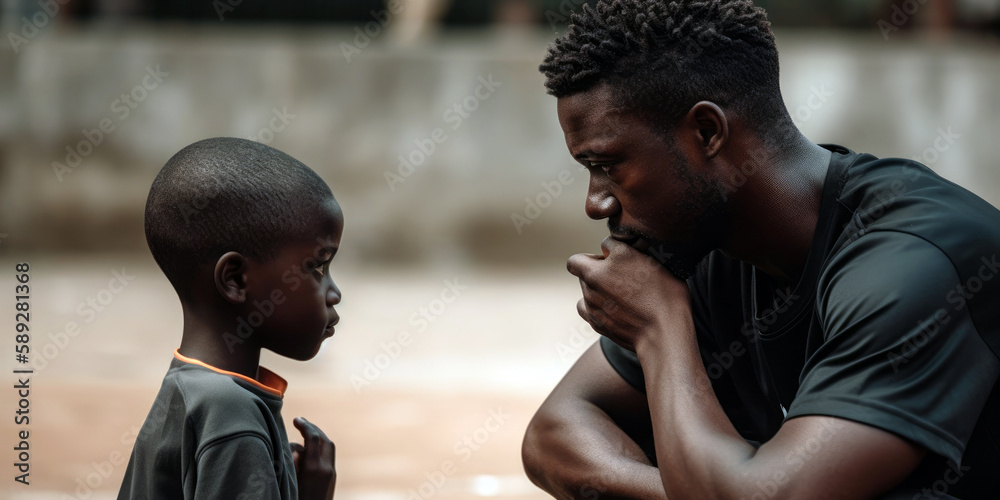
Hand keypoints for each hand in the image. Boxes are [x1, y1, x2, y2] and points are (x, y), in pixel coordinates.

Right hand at [291, 417, 335, 499]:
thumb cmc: (295, 498)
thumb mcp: (289, 480)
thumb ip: (293, 462)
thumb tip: (297, 448)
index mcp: (314, 469)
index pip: (314, 438)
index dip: (305, 425)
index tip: (296, 420)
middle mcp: (326, 470)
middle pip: (325, 440)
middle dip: (314, 429)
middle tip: (301, 423)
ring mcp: (331, 475)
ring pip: (329, 448)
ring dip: (318, 439)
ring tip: (304, 435)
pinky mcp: (332, 480)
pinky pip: (328, 457)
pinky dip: (320, 449)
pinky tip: (309, 451)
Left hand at [567, 237, 690, 350]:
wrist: (663, 332)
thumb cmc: (666, 296)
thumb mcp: (654, 261)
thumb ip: (628, 251)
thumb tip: (613, 249)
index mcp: (615, 257)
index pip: (604, 244)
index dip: (609, 251)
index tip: (619, 259)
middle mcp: (596, 277)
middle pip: (586, 267)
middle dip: (598, 268)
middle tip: (620, 277)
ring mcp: (591, 300)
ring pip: (584, 287)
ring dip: (595, 287)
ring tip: (619, 296)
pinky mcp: (594, 319)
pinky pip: (584, 306)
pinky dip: (593, 305)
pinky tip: (610, 308)